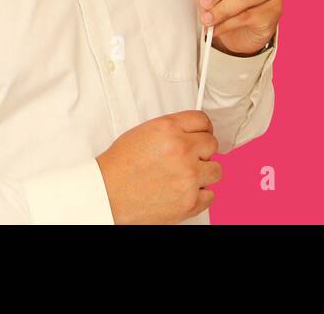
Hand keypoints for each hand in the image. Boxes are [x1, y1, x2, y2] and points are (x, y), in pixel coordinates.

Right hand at [95, 110, 221, 223]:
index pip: (203, 120)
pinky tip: (186, 192)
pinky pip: (210, 196)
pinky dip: (200, 195)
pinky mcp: (190, 201)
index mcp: (169, 129)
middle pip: (212, 144)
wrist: (106, 194)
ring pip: (216, 170)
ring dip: (205, 173)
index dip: (203, 129)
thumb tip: (191, 134)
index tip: (202, 135)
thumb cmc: (119, 166)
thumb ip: (171, 130)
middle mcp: (182, 150)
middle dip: (202, 151)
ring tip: (188, 176)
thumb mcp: (143, 132)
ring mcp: (188, 177)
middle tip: (190, 158)